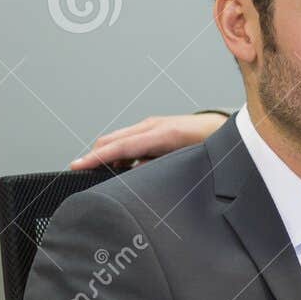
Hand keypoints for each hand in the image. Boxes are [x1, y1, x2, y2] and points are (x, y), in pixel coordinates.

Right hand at [70, 112, 227, 169]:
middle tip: (79, 175)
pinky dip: (119, 152)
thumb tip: (133, 173)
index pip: (121, 146)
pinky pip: (128, 139)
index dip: (97, 157)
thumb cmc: (210, 145)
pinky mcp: (152, 128)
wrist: (223, 127)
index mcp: (163, 134)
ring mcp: (151, 124)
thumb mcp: (188, 160)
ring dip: (107, 155)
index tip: (77, 165)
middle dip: (94, 156)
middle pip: (113, 139)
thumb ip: (160, 166)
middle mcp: (153, 125)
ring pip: (118, 139)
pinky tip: (121, 167)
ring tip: (99, 175)